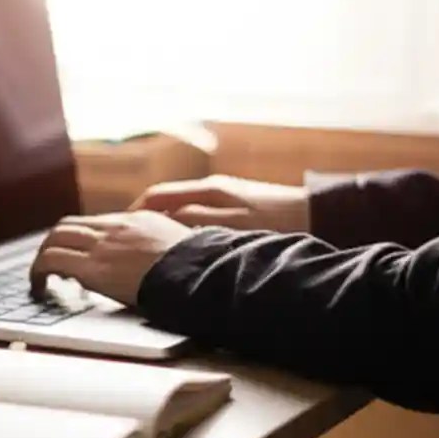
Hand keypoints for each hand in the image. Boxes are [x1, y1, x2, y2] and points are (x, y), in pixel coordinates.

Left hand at [28, 211, 192, 305]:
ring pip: (55, 238)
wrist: (198, 275)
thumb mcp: (182, 246)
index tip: (74, 255)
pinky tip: (41, 287)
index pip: (95, 223)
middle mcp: (115, 227)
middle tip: (49, 265)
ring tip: (40, 278)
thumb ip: (164, 246)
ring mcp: (102, 245)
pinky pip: (52, 260)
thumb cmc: (198, 269)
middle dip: (54, 244)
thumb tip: (161, 258)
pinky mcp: (93, 267)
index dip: (78, 239)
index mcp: (138, 220)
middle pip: (68, 225)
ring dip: (43, 258)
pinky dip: (39, 271)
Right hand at [130, 174, 309, 231]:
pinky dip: (183, 229)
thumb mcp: (234, 225)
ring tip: (150, 249)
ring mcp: (225, 196)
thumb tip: (160, 223)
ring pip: (181, 210)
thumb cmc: (280, 220)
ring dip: (163, 227)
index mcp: (207, 189)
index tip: (117, 233)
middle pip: (165, 203)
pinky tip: (187, 247)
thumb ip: (195, 221)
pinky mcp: (238, 206)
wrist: (321, 213)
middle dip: (143, 221)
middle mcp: (212, 188)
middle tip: (127, 243)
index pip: (155, 198)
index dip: (133, 216)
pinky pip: (198, 216)